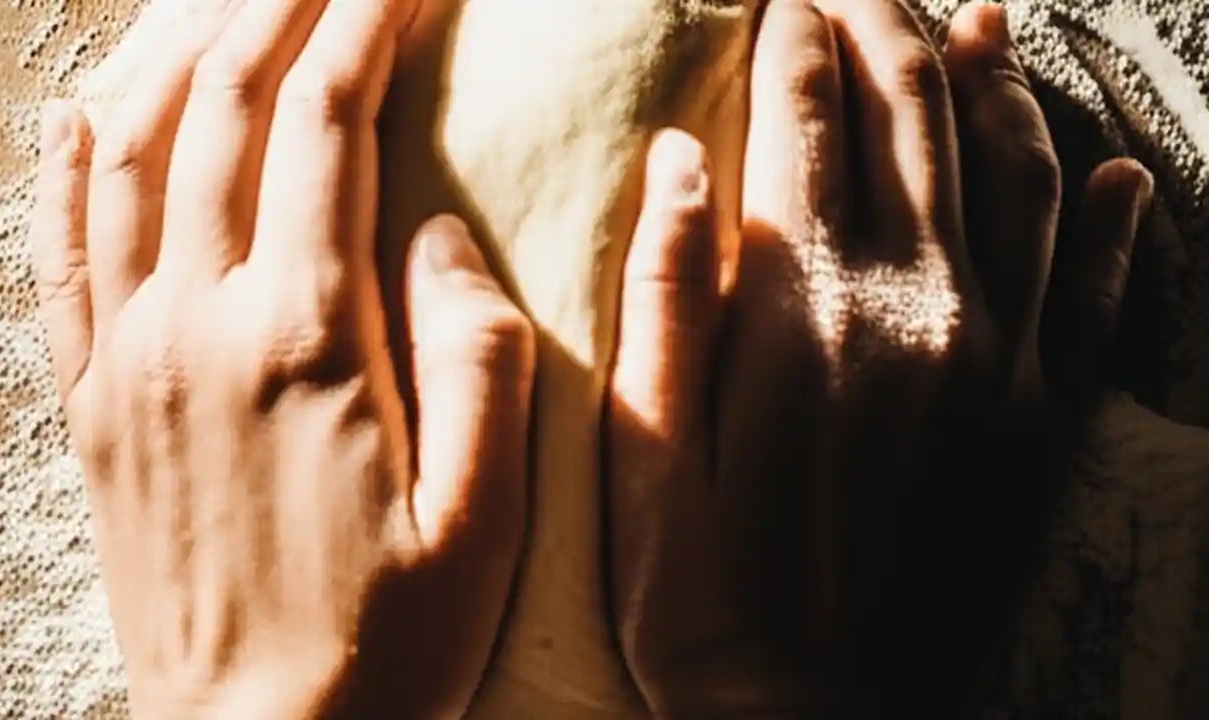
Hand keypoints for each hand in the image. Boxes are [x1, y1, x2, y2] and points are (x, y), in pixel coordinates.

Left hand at [29, 1, 533, 717]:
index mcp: (307, 341)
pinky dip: (70, 170)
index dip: (368, 25)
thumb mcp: (483, 515)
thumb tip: (442, 233)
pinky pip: (61, 259)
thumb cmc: (389, 644)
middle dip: (277, 7)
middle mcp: (198, 328)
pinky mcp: (90, 411)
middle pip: (225, 114)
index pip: (330, 125)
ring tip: (228, 1)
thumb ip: (480, 357)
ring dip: (181, 57)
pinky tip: (89, 112)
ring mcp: (128, 364)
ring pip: (134, 161)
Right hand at [604, 0, 1152, 714]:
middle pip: (912, 117)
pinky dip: (1112, 213)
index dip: (790, 41)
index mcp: (803, 307)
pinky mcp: (1043, 416)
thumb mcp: (639, 450)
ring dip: (992, 82)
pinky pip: (1097, 283)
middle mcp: (917, 307)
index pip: (804, 120)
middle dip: (883, 28)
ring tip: (973, 18)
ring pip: (1014, 171)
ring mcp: (998, 357)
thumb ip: (662, 294)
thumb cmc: (703, 593)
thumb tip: (679, 160)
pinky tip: (1114, 166)